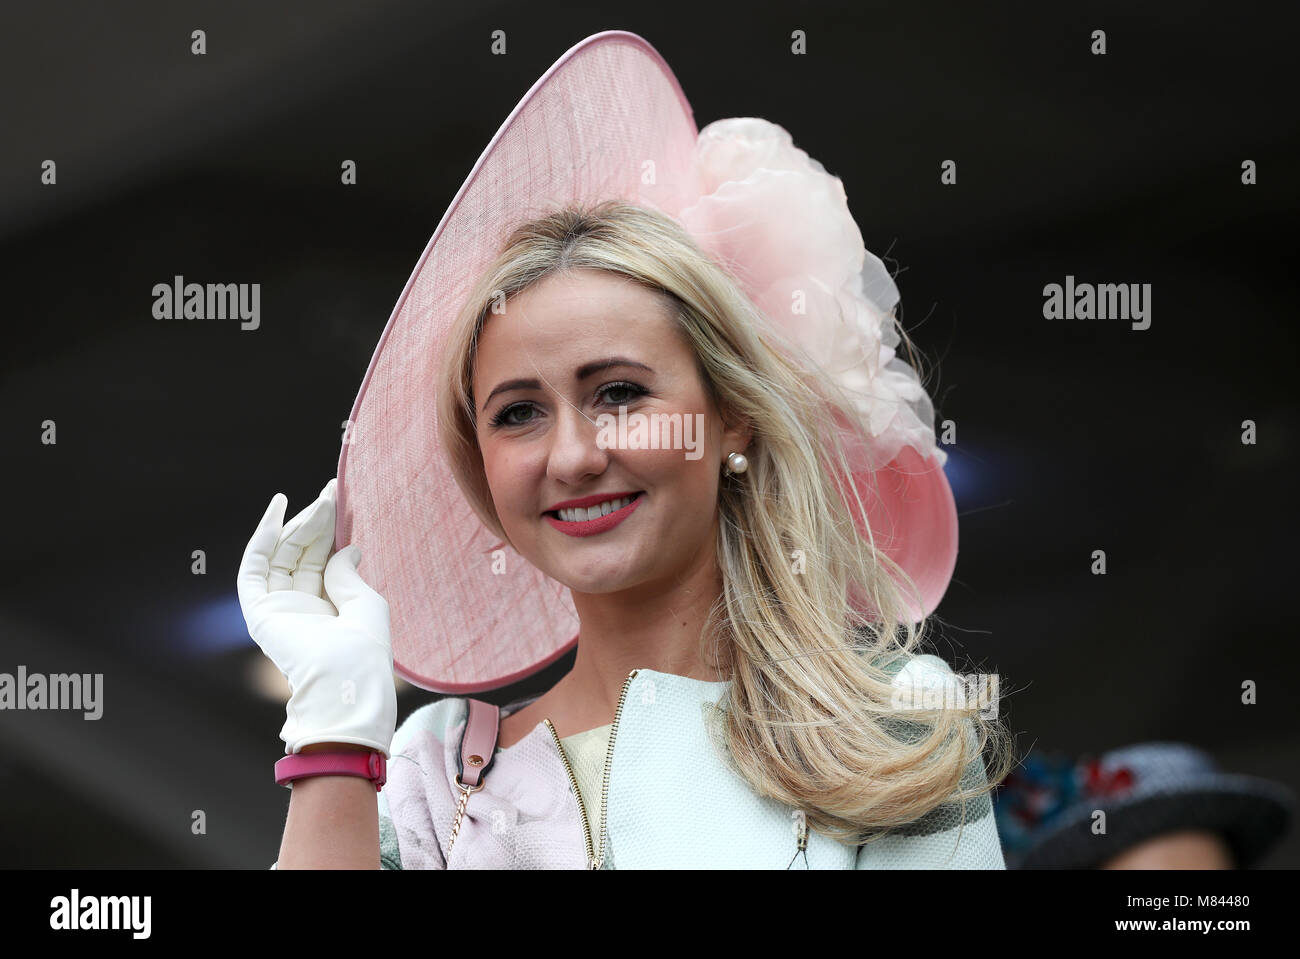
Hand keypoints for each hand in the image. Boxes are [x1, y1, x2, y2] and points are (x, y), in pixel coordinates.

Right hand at [237, 478, 397, 755]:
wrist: (347, 684)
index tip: (340, 498)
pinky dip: (263, 539)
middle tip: (331, 491)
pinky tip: (277, 512)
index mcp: (329, 608)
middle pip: (302, 553)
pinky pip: (255, 568)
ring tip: (318, 502)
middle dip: (316, 521)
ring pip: (281, 555)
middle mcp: (302, 606)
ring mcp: (279, 608)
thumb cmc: (365, 651)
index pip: (323, 559)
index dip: (330, 529)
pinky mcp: (260, 612)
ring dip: (297, 525)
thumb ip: (349, 574)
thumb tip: (348, 548)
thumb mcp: (366, 603)